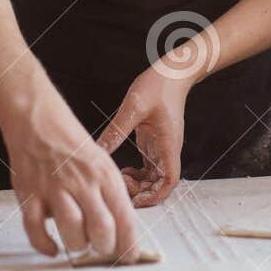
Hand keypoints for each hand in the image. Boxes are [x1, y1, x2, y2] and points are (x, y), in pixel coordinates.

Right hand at [0, 95, 141, 261]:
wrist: (37, 119)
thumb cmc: (71, 143)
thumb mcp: (101, 163)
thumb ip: (109, 194)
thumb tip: (119, 228)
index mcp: (105, 176)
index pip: (125, 217)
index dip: (129, 244)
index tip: (130, 257)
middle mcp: (83, 183)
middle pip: (101, 228)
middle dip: (104, 248)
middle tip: (102, 250)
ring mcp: (55, 189)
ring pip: (72, 231)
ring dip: (78, 246)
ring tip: (78, 245)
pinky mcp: (29, 194)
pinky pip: (35, 229)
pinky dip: (45, 245)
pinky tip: (52, 248)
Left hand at [97, 65, 190, 206]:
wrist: (174, 71)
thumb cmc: (160, 85)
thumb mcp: (133, 107)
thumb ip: (116, 130)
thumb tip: (96, 151)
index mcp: (168, 143)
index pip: (170, 179)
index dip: (155, 195)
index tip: (136, 199)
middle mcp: (168, 149)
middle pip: (160, 183)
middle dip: (142, 192)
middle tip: (119, 189)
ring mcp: (162, 147)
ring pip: (154, 177)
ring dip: (138, 184)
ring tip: (118, 179)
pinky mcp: (155, 142)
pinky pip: (148, 167)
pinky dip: (137, 174)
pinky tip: (122, 170)